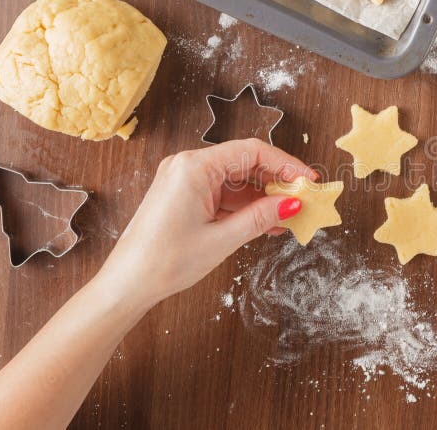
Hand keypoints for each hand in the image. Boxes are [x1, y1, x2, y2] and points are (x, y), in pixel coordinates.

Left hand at [98, 139, 315, 305]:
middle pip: (245, 162)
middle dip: (277, 180)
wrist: (127, 284)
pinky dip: (245, 207)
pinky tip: (267, 221)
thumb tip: (293, 204)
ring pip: (236, 180)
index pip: (252, 151)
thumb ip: (261, 217)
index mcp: (194, 167)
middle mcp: (188, 165)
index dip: (286, 164)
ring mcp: (185, 180)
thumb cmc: (164, 261)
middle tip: (304, 199)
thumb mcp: (222, 239)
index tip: (308, 180)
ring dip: (263, 197)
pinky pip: (223, 194)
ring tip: (289, 216)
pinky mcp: (184, 195)